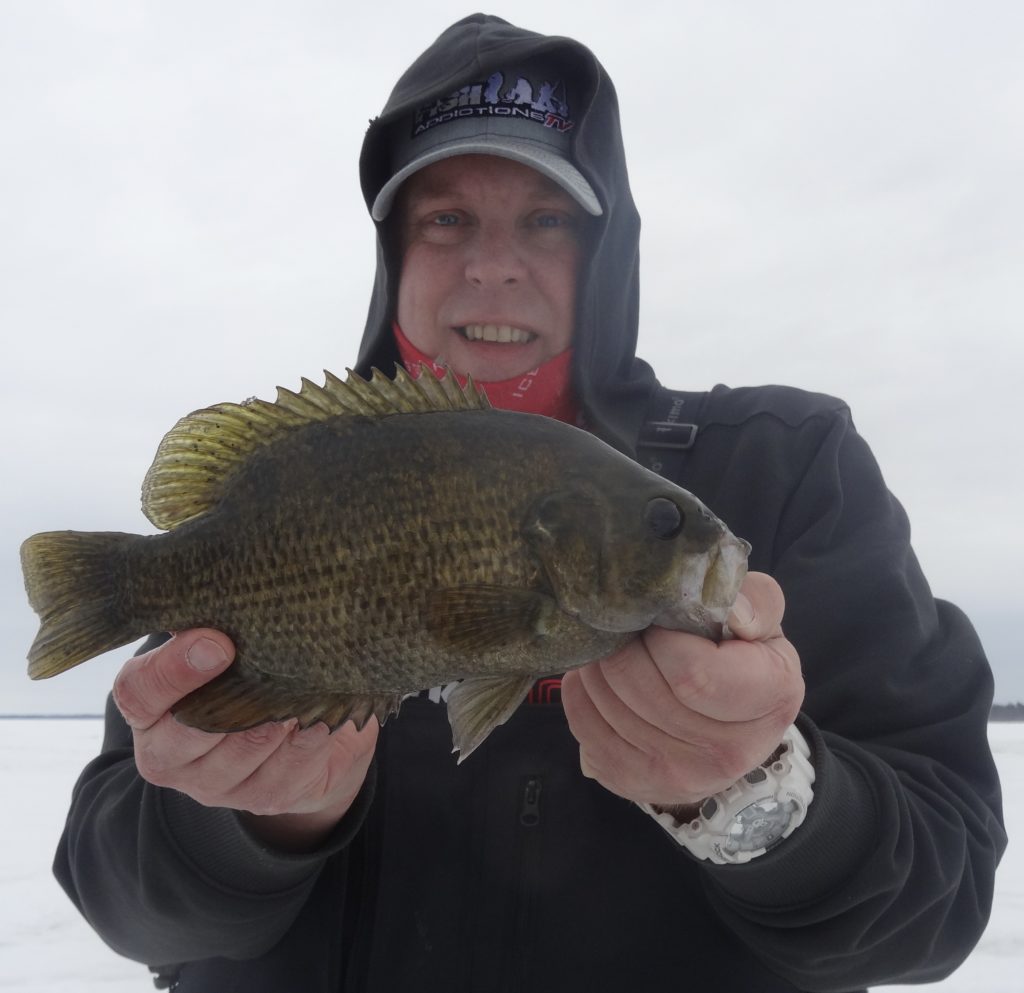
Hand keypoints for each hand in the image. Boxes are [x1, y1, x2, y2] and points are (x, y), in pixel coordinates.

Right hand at [112, 629, 377, 850]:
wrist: (301, 741)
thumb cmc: (251, 676)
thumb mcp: (224, 647)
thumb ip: (213, 621)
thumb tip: (226, 578)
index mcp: (150, 711)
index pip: (137, 693)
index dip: (171, 669)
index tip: (216, 641)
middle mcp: (174, 756)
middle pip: (186, 733)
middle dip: (229, 695)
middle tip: (263, 662)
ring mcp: (220, 785)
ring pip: (245, 749)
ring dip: (275, 713)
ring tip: (299, 681)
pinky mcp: (268, 797)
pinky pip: (290, 766)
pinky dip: (309, 734)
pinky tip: (321, 712)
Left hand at [561, 573, 803, 808]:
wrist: (728, 721)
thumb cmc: (742, 655)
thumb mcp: (762, 619)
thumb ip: (757, 602)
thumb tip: (734, 613)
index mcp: (770, 698)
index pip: (692, 674)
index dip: (660, 639)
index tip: (656, 620)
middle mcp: (731, 752)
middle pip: (640, 687)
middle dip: (622, 646)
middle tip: (624, 627)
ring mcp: (682, 778)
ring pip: (609, 706)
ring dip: (597, 667)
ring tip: (609, 647)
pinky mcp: (636, 784)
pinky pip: (585, 728)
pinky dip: (580, 694)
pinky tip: (596, 678)